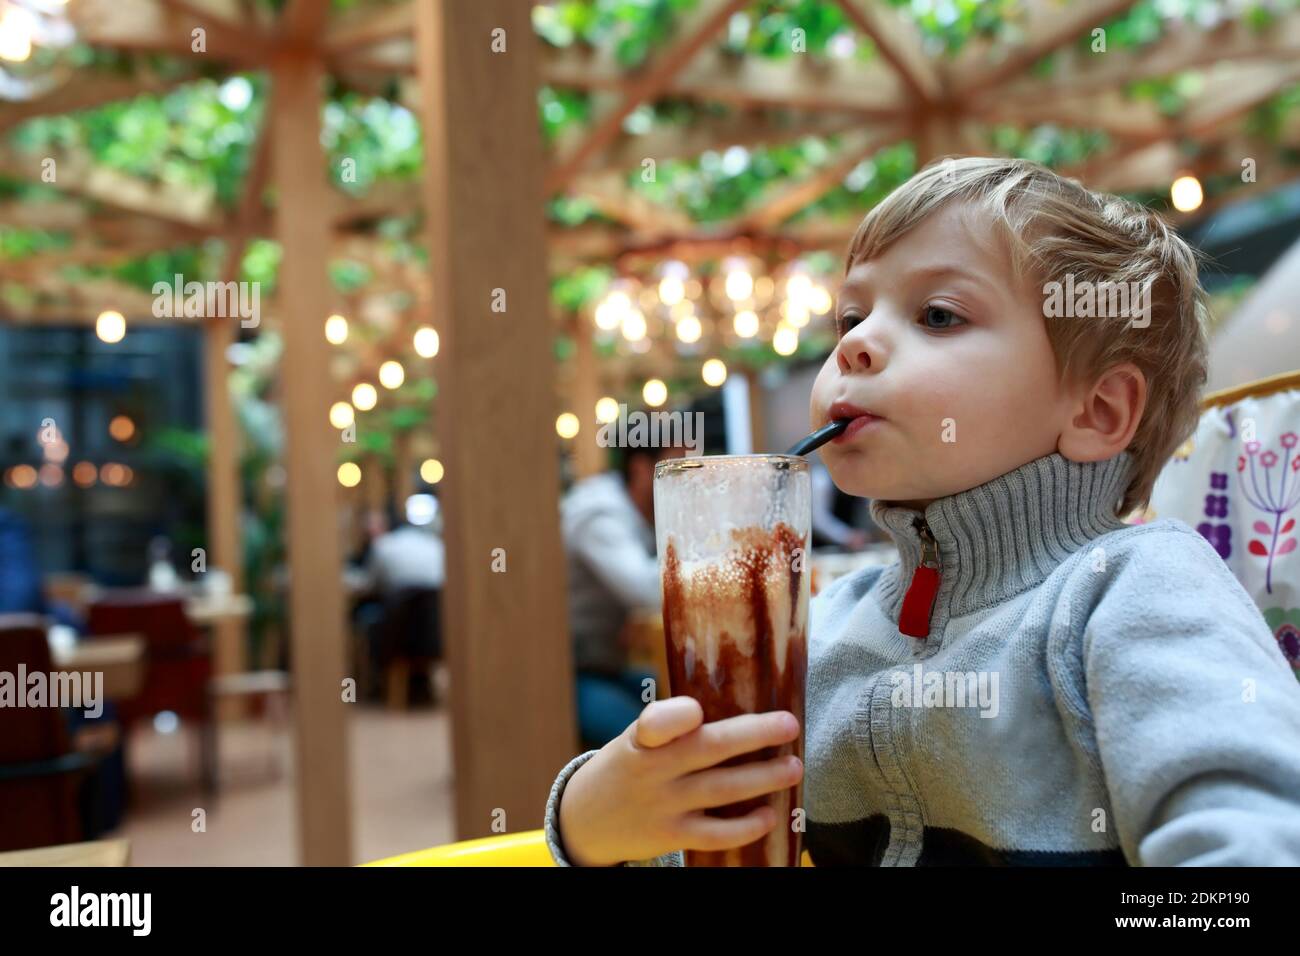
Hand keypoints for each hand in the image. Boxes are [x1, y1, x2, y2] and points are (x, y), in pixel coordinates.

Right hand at [557, 696, 802, 865]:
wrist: (584, 822)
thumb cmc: (625, 768)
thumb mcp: (633, 739)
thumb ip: (672, 725)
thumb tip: (737, 697)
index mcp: (643, 738)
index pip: (658, 721)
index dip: (679, 715)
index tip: (700, 710)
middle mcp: (653, 770)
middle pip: (709, 748)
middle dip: (754, 735)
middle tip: (790, 724)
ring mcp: (663, 805)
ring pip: (721, 789)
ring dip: (763, 778)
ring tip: (793, 767)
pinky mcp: (671, 836)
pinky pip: (715, 834)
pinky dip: (745, 827)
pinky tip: (769, 815)